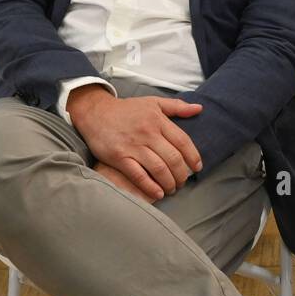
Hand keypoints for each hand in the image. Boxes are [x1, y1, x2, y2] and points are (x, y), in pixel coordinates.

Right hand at [67, 87, 203, 201]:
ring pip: (158, 168)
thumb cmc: (126, 109)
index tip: (197, 168)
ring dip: (169, 182)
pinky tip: (158, 193)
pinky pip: (138, 175)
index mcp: (158, 120)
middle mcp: (148, 133)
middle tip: (183, 182)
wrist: (96, 112)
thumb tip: (199, 108)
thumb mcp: (153, 102)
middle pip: (173, 158)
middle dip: (182, 174)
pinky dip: (150, 187)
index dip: (193, 156)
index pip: (182, 141)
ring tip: (172, 189)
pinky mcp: (119, 157)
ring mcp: (133, 146)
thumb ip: (177, 106)